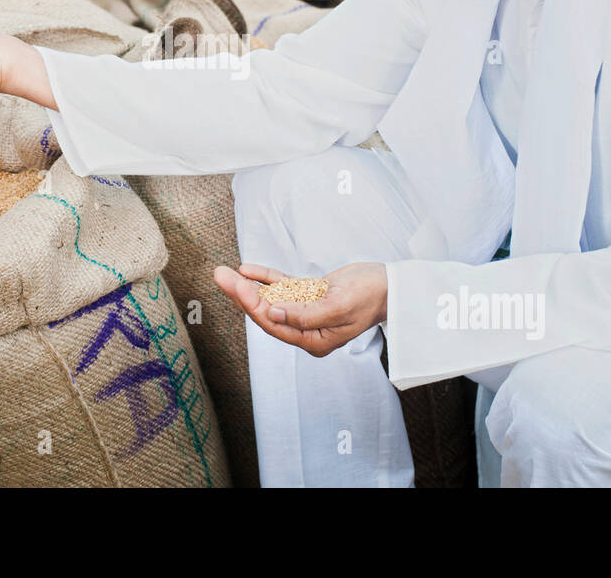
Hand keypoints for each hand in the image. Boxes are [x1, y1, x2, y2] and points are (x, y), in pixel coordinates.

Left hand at [212, 262, 388, 356]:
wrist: (390, 284)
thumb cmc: (370, 296)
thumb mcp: (339, 306)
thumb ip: (305, 314)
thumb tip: (273, 314)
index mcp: (314, 340)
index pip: (274, 324)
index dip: (254, 305)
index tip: (238, 287)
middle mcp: (306, 329)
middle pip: (266, 311)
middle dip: (241, 294)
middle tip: (219, 276)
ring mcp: (306, 311)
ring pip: (270, 298)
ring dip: (248, 285)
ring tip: (224, 272)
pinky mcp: (309, 295)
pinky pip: (282, 287)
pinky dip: (265, 278)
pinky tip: (246, 269)